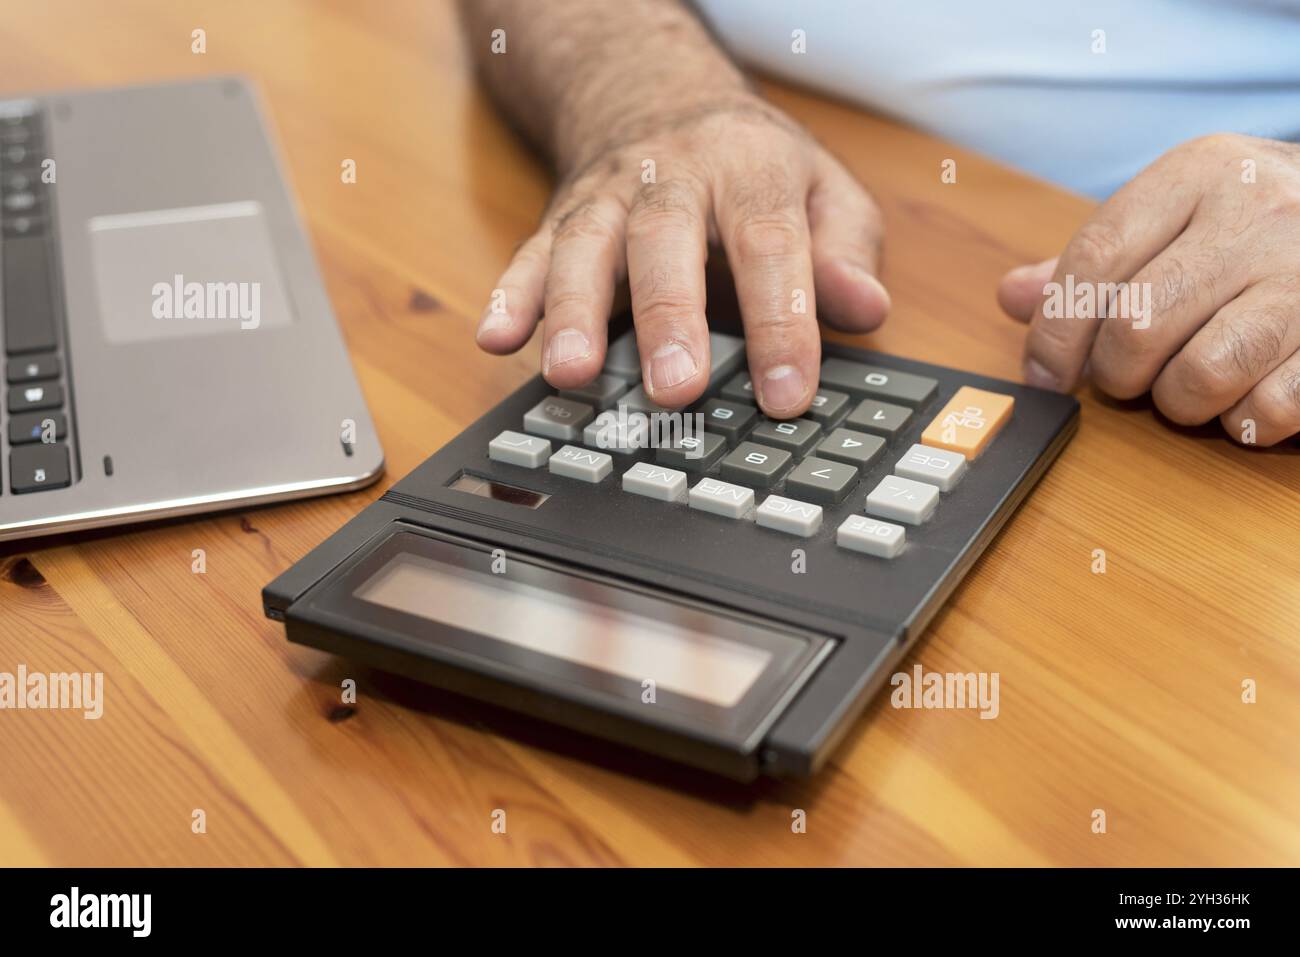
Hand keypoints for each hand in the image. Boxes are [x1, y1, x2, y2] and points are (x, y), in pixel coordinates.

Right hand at [475, 96, 889, 416]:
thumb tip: (864, 309)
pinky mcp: (560, 218)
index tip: (786, 394)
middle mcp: (672, 176)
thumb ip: (845, 251)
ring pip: (586, 246)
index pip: (770, 246)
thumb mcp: (821, 190)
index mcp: (750, 169)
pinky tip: (498, 338)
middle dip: (669, 317)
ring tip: (572, 374)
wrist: (655, 96)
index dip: (780, 323)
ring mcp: (608, 196)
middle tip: (676, 389)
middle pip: (666, 240)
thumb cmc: (750, 166)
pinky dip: (510, 296)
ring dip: (575, 312)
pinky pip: (529, 254)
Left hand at [999, 133, 1299, 445]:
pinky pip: (1268, 407)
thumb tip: (1013, 295)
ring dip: (1178, 402)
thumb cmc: (1252, 225)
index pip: (1094, 259)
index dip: (1054, 332)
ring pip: (1201, 375)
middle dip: (1114, 372)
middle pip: (1137, 326)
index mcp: (1199, 173)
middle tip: (1127, 376)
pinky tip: (1248, 393)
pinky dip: (1245, 419)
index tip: (1043, 374)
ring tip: (1189, 384)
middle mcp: (1259, 213)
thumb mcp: (1175, 215)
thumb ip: (1095, 262)